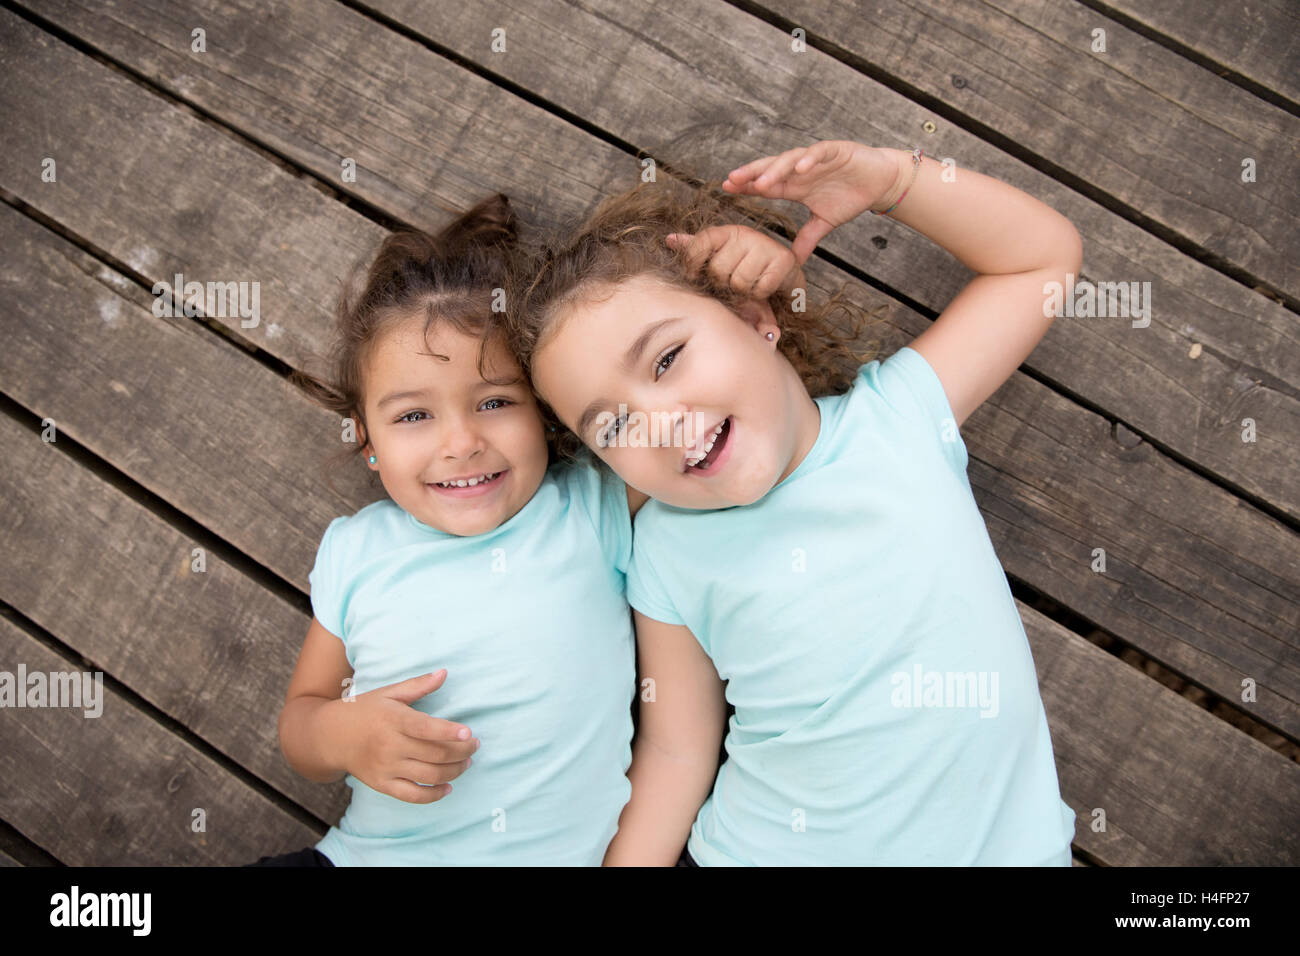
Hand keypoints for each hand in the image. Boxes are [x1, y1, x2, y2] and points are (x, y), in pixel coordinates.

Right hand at [335, 669, 478, 803]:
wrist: (329, 737)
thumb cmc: (363, 710)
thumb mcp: (388, 693)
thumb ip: (418, 685)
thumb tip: (444, 673)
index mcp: (393, 719)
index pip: (426, 728)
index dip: (450, 732)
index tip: (469, 733)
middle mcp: (389, 745)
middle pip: (434, 753)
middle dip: (461, 752)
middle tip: (474, 746)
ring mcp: (386, 767)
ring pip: (429, 775)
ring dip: (454, 771)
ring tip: (466, 763)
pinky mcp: (382, 784)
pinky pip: (413, 795)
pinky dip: (434, 795)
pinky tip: (448, 787)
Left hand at [666, 225, 804, 298]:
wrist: (785, 272)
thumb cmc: (748, 265)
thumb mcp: (722, 253)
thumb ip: (697, 248)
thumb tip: (670, 240)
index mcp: (728, 231)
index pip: (701, 242)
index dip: (692, 261)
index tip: (692, 275)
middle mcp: (746, 234)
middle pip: (718, 269)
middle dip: (722, 283)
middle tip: (732, 283)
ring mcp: (766, 246)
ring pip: (738, 282)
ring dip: (742, 292)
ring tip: (748, 286)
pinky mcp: (783, 261)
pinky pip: (759, 289)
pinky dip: (759, 295)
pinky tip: (763, 287)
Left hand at [722, 140, 897, 262]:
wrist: (880, 182)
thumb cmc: (851, 197)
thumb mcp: (824, 223)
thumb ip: (807, 239)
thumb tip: (794, 264)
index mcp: (795, 185)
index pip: (766, 184)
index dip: (747, 185)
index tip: (727, 189)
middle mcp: (801, 170)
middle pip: (771, 169)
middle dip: (751, 174)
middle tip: (732, 181)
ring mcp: (816, 159)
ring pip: (791, 160)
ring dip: (776, 170)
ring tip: (761, 182)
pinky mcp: (836, 151)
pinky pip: (820, 153)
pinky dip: (810, 159)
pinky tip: (801, 167)